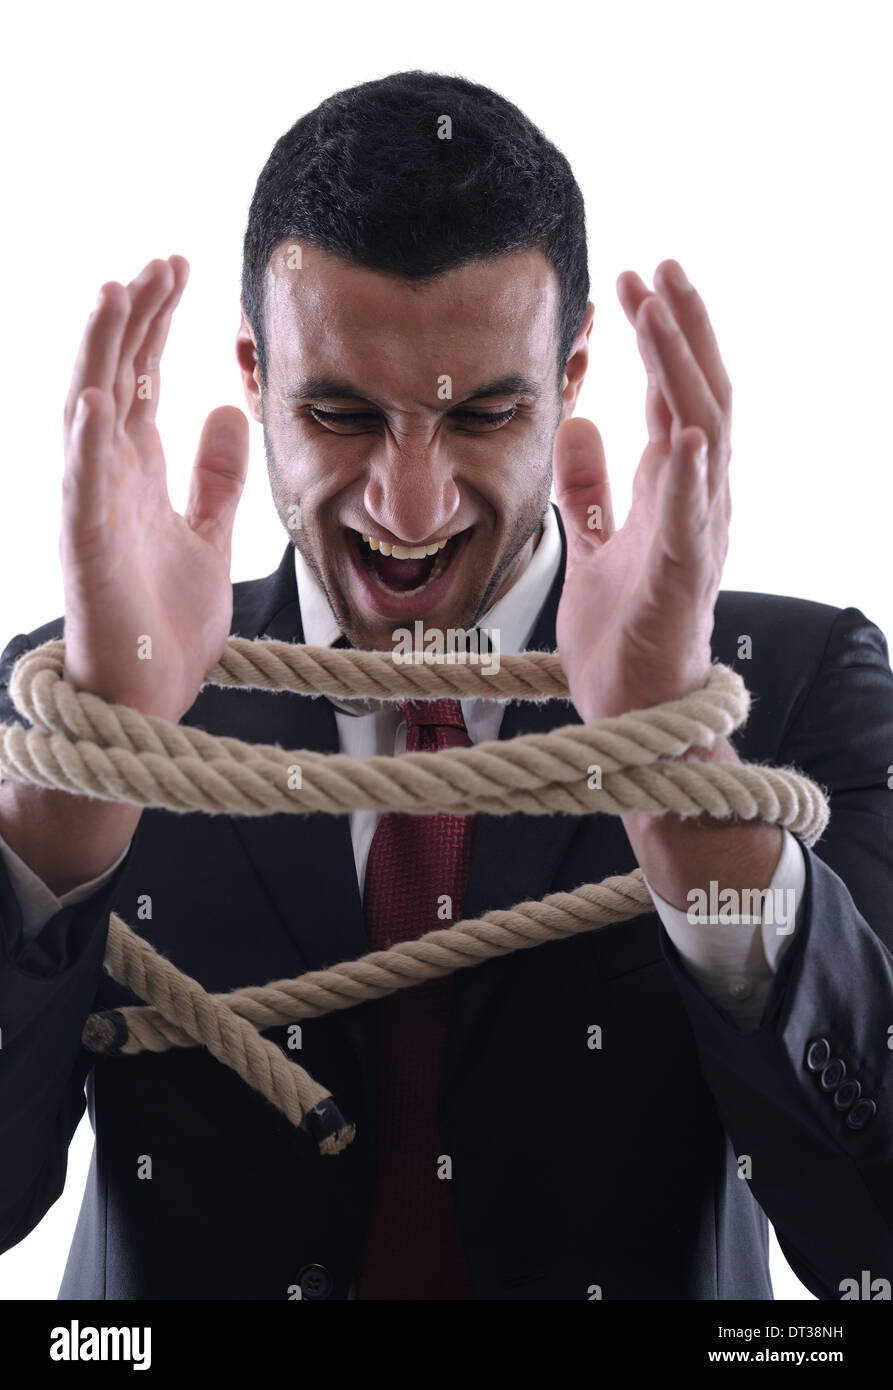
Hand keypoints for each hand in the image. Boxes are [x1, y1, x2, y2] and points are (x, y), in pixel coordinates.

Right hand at [60, 257, 248, 722]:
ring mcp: (91, 513)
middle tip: (159, 262)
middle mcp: (106, 482)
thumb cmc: (167, 624)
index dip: (156, 325)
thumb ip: (216, 477)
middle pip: (112, 380)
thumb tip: (226, 407)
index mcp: (136, 475)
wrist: (147, 699)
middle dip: (133, 320)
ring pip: (87, 419)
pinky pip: (82, 493)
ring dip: (99, 357)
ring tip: (115, 294)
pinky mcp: (87, 555)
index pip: (140, 380)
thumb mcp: (209, 536)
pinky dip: (87, 447)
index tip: (180, 271)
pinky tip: (97, 400)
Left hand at [554, 259, 731, 724]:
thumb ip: (588, 487)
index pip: (675, 396)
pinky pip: (695, 516)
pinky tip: (687, 428)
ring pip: (704, 434)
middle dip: (680, 330)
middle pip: (700, 395)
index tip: (633, 283)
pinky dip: (694, 472)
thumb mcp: (590, 544)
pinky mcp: (685, 575)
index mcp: (674, 491)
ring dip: (684, 371)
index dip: (660, 338)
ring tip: (665, 311)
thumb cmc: (622, 634)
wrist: (634, 709)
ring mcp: (697, 535)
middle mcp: (697, 502)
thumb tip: (578, 424)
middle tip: (659, 266)